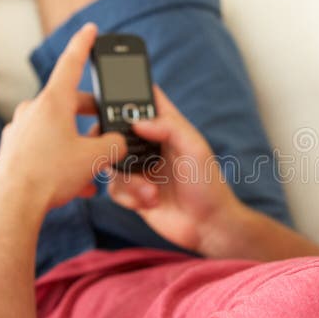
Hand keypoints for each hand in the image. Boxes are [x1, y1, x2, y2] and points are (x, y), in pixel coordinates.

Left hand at [0, 23, 126, 210]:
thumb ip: (114, 144)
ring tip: (94, 169)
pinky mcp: (13, 152)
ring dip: (78, 144)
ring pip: (58, 130)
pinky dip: (62, 160)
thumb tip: (117, 143)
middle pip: (69, 103)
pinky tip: (75, 184)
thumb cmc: (50, 175)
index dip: (84, 44)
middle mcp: (33, 111)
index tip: (90, 29)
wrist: (13, 206)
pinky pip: (44, 149)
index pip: (71, 63)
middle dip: (91, 116)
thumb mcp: (95, 157)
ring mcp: (19, 131)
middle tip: (109, 128)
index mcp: (53, 102)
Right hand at [107, 86, 241, 252]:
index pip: (145, 99)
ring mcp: (140, 168)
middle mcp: (150, 144)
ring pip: (110, 161)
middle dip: (111, 141)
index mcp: (167, 126)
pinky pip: (113, 187)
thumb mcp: (195, 148)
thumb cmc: (208, 184)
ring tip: (152, 191)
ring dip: (129, 180)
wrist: (207, 226)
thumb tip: (137, 122)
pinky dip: (129, 196)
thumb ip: (170, 127)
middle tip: (115, 151)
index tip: (111, 91)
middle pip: (115, 129)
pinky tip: (149, 202)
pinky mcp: (133, 191)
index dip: (128, 91)